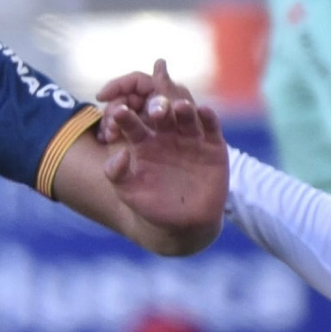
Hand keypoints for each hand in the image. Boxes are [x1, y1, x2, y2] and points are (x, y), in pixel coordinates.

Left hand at [91, 61, 228, 237]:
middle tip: (153, 108)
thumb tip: (120, 153)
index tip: (117, 112)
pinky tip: (203, 110)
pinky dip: (208, 118)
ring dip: (184, 109)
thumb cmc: (153, 208)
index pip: (132, 125)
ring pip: (186, 117)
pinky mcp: (213, 146)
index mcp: (144, 144)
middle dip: (158, 108)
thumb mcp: (129, 193)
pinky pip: (211, 128)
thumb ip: (117, 174)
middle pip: (162, 114)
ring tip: (179, 106)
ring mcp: (191, 140)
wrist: (186, 225)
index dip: (125, 119)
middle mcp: (167, 136)